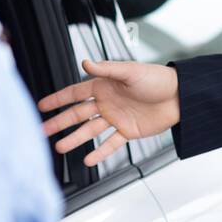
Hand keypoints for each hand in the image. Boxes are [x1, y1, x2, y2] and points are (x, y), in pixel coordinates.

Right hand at [39, 59, 180, 166]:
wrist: (180, 96)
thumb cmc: (157, 79)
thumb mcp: (130, 71)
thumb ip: (107, 69)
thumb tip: (85, 62)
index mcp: (104, 86)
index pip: (75, 93)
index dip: (57, 99)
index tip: (41, 105)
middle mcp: (107, 102)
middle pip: (77, 114)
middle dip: (59, 122)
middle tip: (42, 130)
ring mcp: (116, 117)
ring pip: (90, 130)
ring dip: (75, 138)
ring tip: (60, 146)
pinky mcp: (128, 131)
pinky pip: (110, 143)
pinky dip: (100, 151)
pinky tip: (88, 159)